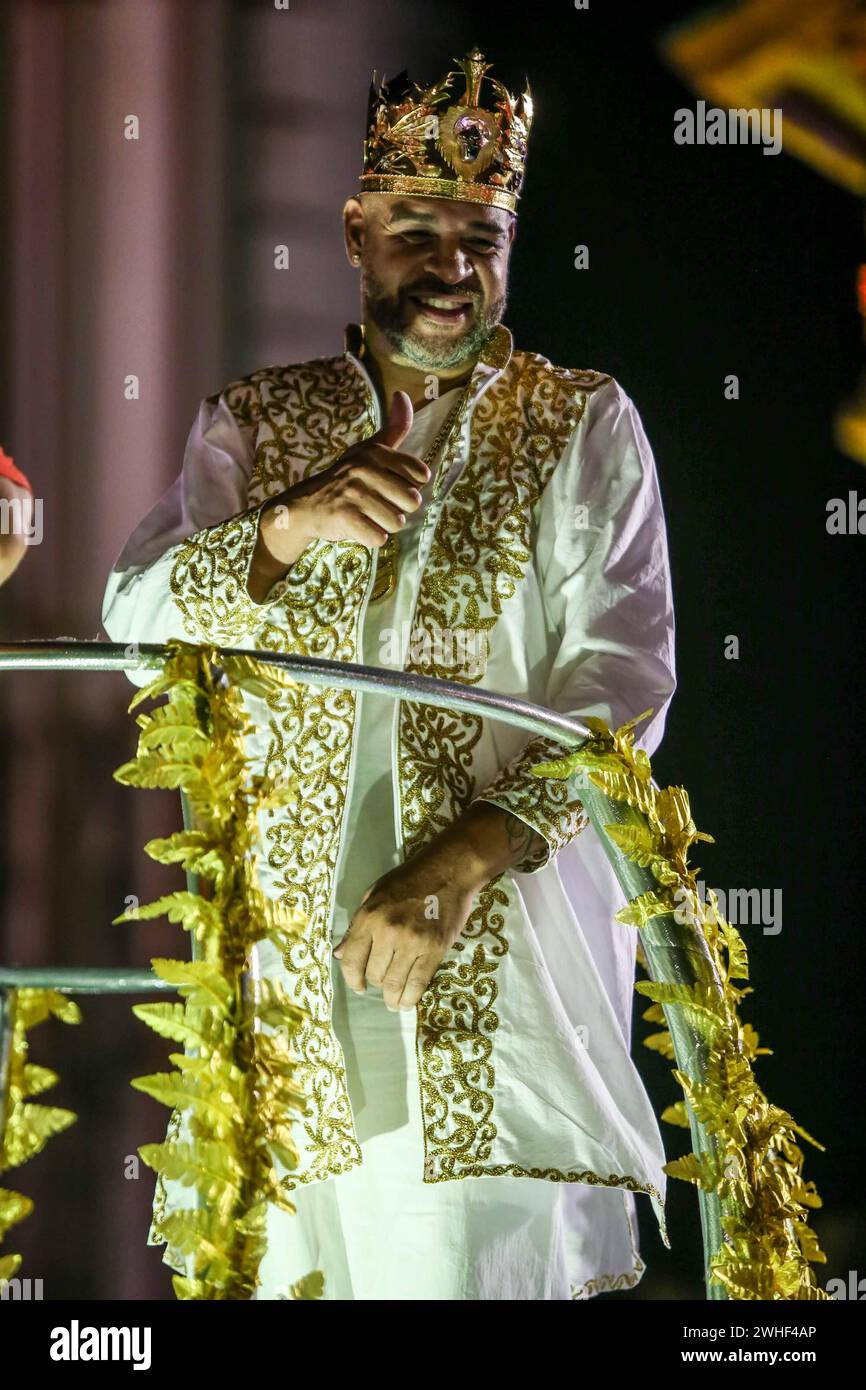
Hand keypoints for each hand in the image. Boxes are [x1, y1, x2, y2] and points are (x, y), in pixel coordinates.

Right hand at [260, 390, 430, 563]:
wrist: (306, 504)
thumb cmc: (347, 477)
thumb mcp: (369, 449)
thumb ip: (394, 428)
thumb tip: (402, 395)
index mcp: (376, 452)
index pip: (420, 475)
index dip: (409, 486)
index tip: (389, 485)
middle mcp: (365, 469)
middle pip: (412, 502)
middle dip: (398, 509)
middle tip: (377, 504)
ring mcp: (354, 493)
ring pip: (397, 522)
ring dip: (384, 525)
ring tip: (367, 515)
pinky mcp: (345, 517)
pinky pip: (379, 538)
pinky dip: (372, 538)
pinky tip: (359, 527)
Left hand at [332, 847, 479, 1011]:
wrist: (448, 870)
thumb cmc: (408, 879)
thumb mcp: (373, 894)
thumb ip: (356, 926)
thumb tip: (339, 953)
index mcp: (369, 917)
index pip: (351, 960)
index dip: (352, 979)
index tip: (358, 986)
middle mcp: (387, 932)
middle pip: (374, 974)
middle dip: (376, 984)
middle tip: (382, 986)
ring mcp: (412, 942)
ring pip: (395, 983)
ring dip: (392, 997)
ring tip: (393, 1002)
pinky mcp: (434, 949)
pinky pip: (419, 982)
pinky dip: (410, 998)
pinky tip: (406, 1002)